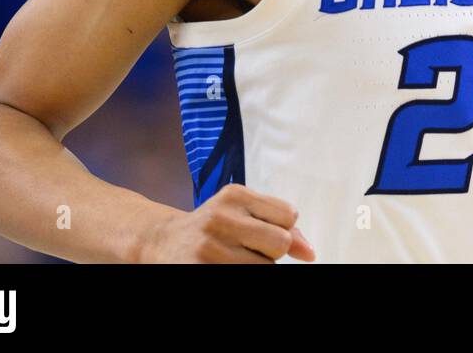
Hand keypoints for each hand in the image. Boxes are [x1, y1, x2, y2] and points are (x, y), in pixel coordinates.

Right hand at [141, 183, 315, 262]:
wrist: (162, 241)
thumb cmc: (212, 228)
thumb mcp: (243, 213)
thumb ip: (281, 226)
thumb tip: (310, 253)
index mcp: (235, 195)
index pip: (289, 216)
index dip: (280, 228)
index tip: (258, 231)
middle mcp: (220, 217)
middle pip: (280, 243)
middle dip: (270, 251)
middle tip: (245, 249)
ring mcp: (208, 247)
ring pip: (264, 268)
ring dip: (254, 267)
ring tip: (231, 259)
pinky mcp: (199, 269)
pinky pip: (245, 277)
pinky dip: (239, 274)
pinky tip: (224, 266)